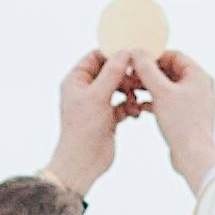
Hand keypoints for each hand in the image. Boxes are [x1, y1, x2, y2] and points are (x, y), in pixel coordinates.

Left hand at [48, 52, 134, 191]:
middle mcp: (85, 90)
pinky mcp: (107, 118)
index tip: (131, 56)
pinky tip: (135, 113)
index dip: (113, 55)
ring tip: (136, 101)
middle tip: (138, 81)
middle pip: (110, 72)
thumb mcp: (98, 96)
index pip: (95, 57)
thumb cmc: (83, 129)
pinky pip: (123, 105)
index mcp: (76, 80)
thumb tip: (124, 52)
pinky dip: (130, 107)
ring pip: (118, 88)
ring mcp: (96, 104)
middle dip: (125, 76)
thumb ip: (112, 73)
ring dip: (130, 92)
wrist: (83, 162)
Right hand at [138, 48, 214, 180]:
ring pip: (169, 88)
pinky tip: (141, 107)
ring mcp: (195, 102)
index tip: (137, 62)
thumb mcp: (161, 92)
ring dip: (151, 88)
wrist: (193, 156)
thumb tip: (137, 51)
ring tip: (133, 91)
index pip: (175, 56)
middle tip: (132, 77)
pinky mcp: (189, 116)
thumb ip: (148, 69)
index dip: (154, 57)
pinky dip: (156, 102)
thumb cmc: (182, 124)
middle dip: (150, 74)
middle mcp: (200, 86)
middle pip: (171, 71)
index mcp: (199, 76)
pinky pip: (170, 102)